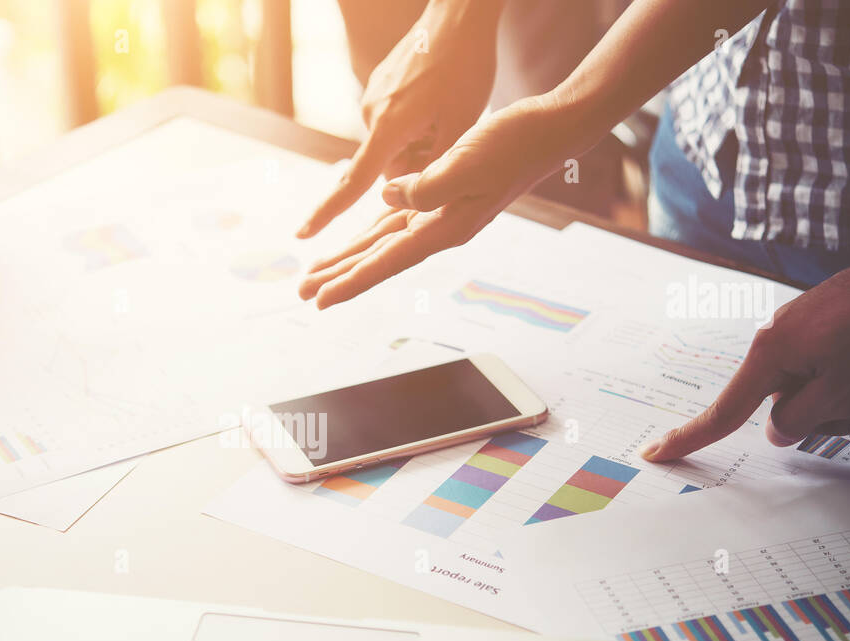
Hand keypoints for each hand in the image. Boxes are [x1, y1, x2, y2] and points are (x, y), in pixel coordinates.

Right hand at [297, 0, 500, 238]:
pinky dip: (414, 123)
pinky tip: (437, 97)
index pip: (353, 181)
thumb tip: (411, 196)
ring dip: (419, 142)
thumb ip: (436, 166)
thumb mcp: (462, 124)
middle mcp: (372, 114)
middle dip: (416, 164)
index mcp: (389, 128)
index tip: (302, 233)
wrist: (458, 14)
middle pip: (388, 165)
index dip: (328, 212)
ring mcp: (373, 98)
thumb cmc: (465, 67)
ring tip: (447, 110)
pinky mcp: (380, 87)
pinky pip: (393, 121)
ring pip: (393, 143)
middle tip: (449, 136)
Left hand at [300, 95, 576, 307]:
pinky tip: (355, 241)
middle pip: (377, 259)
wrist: (546, 132)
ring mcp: (440, 215)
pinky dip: (372, 232)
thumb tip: (388, 197)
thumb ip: (425, 187)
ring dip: (349, 256)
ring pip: (381, 242)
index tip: (320, 300)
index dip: (350, 281)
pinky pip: (396, 221)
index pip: (385, 262)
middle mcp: (439, 229)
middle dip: (339, 274)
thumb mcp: (465, 163)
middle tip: (303, 292)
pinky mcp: (441, 197)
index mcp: (444, 228)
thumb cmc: (511, 145)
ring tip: (316, 272)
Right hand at [640, 246, 849, 460]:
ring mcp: (801, 322)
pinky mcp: (824, 317)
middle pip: (777, 400)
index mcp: (771, 352)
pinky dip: (846, 373)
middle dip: (813, 412)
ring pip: (806, 383)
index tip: (655, 453)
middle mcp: (776, 334)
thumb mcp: (844, 395)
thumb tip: (777, 429)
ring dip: (837, 393)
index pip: (723, 411)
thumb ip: (799, 421)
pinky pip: (822, 361)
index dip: (689, 439)